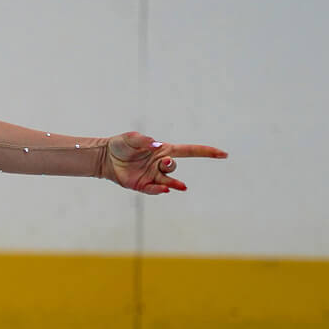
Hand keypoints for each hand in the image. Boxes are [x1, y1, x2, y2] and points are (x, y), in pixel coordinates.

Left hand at [99, 131, 227, 193]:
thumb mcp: (131, 138)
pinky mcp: (142, 185)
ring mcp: (152, 176)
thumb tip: (156, 145)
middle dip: (171, 165)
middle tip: (165, 161)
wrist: (105, 157)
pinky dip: (159, 190)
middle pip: (174, 167)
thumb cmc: (121, 145)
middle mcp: (160, 164)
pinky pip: (153, 189)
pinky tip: (163, 189)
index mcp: (163, 150)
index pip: (190, 151)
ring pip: (168, 181)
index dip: (207, 152)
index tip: (223, 154)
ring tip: (180, 186)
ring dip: (174, 183)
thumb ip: (143, 140)